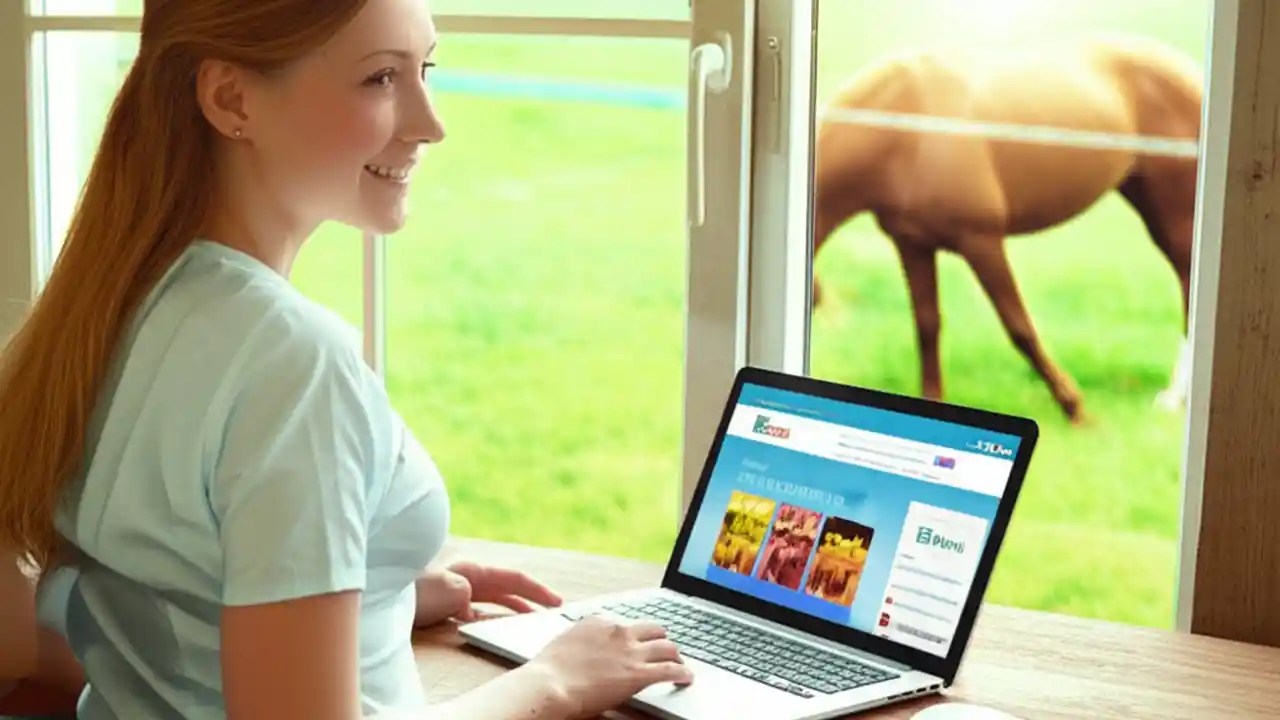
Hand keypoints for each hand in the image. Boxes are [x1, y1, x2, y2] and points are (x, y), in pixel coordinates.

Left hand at [413, 561, 563, 626]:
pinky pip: (479, 613)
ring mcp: (459, 592)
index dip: (537, 591)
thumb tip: (470, 607)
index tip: (557, 603)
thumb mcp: (445, 588)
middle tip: (554, 611)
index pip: (514, 578)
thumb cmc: (410, 588)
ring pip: (495, 602)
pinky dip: (494, 619)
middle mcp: (468, 579)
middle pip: (508, 588)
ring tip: (533, 621)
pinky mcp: (448, 607)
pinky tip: (501, 628)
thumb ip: (465, 594)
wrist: (379, 595)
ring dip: (515, 610)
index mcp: (472, 570)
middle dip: (532, 598)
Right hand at [528, 615, 693, 718]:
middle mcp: (618, 630)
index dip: (635, 635)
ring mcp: (630, 651)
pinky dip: (682, 673)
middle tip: (665, 650)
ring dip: (676, 655)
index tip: (638, 642)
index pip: (627, 624)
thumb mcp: (566, 645)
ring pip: (667, 646)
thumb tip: (586, 652)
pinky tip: (686, 678)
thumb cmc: (549, 671)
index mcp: (599, 621)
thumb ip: (584, 644)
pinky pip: (670, 669)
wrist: (548, 684)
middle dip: (661, 639)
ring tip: (680, 663)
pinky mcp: (639, 673)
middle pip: (653, 629)